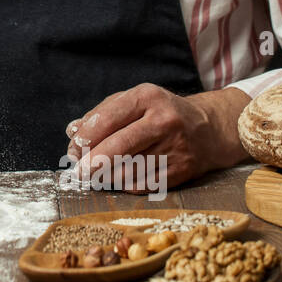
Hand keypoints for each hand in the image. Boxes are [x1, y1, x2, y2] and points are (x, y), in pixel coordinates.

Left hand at [63, 84, 250, 190]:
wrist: (208, 130)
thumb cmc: (161, 114)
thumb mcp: (134, 101)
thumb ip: (102, 114)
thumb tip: (73, 132)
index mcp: (147, 98)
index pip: (109, 118)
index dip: (86, 138)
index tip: (73, 150)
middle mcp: (163, 121)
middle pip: (119, 146)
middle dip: (93, 162)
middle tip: (79, 171)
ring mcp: (175, 147)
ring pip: (128, 169)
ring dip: (107, 175)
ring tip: (99, 173)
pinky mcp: (181, 170)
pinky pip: (142, 184)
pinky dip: (124, 184)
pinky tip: (120, 178)